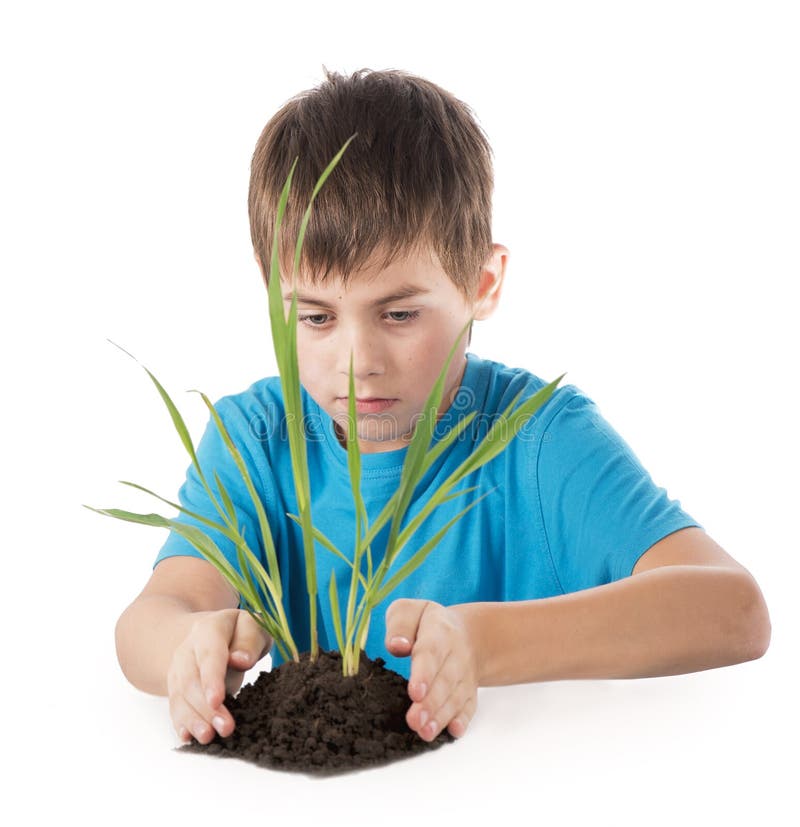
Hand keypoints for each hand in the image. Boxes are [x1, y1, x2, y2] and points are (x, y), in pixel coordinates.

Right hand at [166, 608, 271, 744]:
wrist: (214, 633)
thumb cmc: (241, 633)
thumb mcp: (254, 627)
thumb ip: (250, 641)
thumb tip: (241, 660)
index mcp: (209, 629)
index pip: (209, 654)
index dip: (211, 678)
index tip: (216, 700)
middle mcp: (188, 648)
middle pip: (192, 679)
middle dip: (206, 707)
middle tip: (225, 727)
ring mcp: (178, 668)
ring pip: (181, 696)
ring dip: (193, 719)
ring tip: (208, 736)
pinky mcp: (176, 687)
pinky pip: (175, 706)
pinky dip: (181, 722)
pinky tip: (188, 736)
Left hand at [384, 599, 479, 740]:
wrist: (466, 633)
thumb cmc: (425, 623)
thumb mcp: (409, 611)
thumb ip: (400, 624)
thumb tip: (397, 646)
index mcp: (438, 630)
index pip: (431, 652)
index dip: (424, 673)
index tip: (414, 692)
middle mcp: (456, 654)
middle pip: (444, 680)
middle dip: (430, 703)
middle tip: (414, 721)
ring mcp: (465, 675)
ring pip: (455, 697)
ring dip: (441, 716)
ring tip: (425, 732)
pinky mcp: (469, 693)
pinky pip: (469, 706)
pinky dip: (463, 720)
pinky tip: (454, 732)